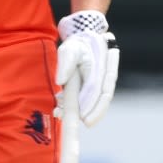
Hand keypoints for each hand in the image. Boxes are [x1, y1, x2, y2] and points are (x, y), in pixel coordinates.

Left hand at [56, 11, 118, 126]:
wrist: (82, 37)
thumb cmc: (78, 43)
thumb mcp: (70, 49)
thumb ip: (66, 63)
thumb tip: (60, 80)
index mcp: (102, 71)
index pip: (101, 93)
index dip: (95, 108)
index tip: (86, 119)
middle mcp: (102, 79)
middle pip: (100, 101)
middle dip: (92, 114)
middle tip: (82, 124)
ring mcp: (96, 83)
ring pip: (92, 101)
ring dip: (81, 111)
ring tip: (64, 117)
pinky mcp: (87, 86)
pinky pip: (82, 98)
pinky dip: (73, 105)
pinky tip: (60, 109)